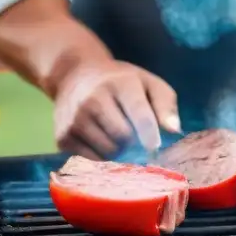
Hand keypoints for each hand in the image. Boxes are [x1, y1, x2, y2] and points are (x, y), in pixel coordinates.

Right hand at [52, 59, 180, 158]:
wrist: (75, 76)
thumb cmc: (121, 83)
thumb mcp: (148, 83)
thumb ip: (165, 105)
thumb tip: (174, 130)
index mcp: (120, 83)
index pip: (138, 113)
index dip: (150, 134)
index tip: (155, 147)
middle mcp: (93, 100)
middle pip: (123, 138)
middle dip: (135, 143)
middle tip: (137, 138)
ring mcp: (74, 119)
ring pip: (108, 152)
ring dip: (120, 151)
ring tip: (118, 136)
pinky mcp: (62, 137)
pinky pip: (92, 159)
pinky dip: (103, 157)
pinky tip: (102, 141)